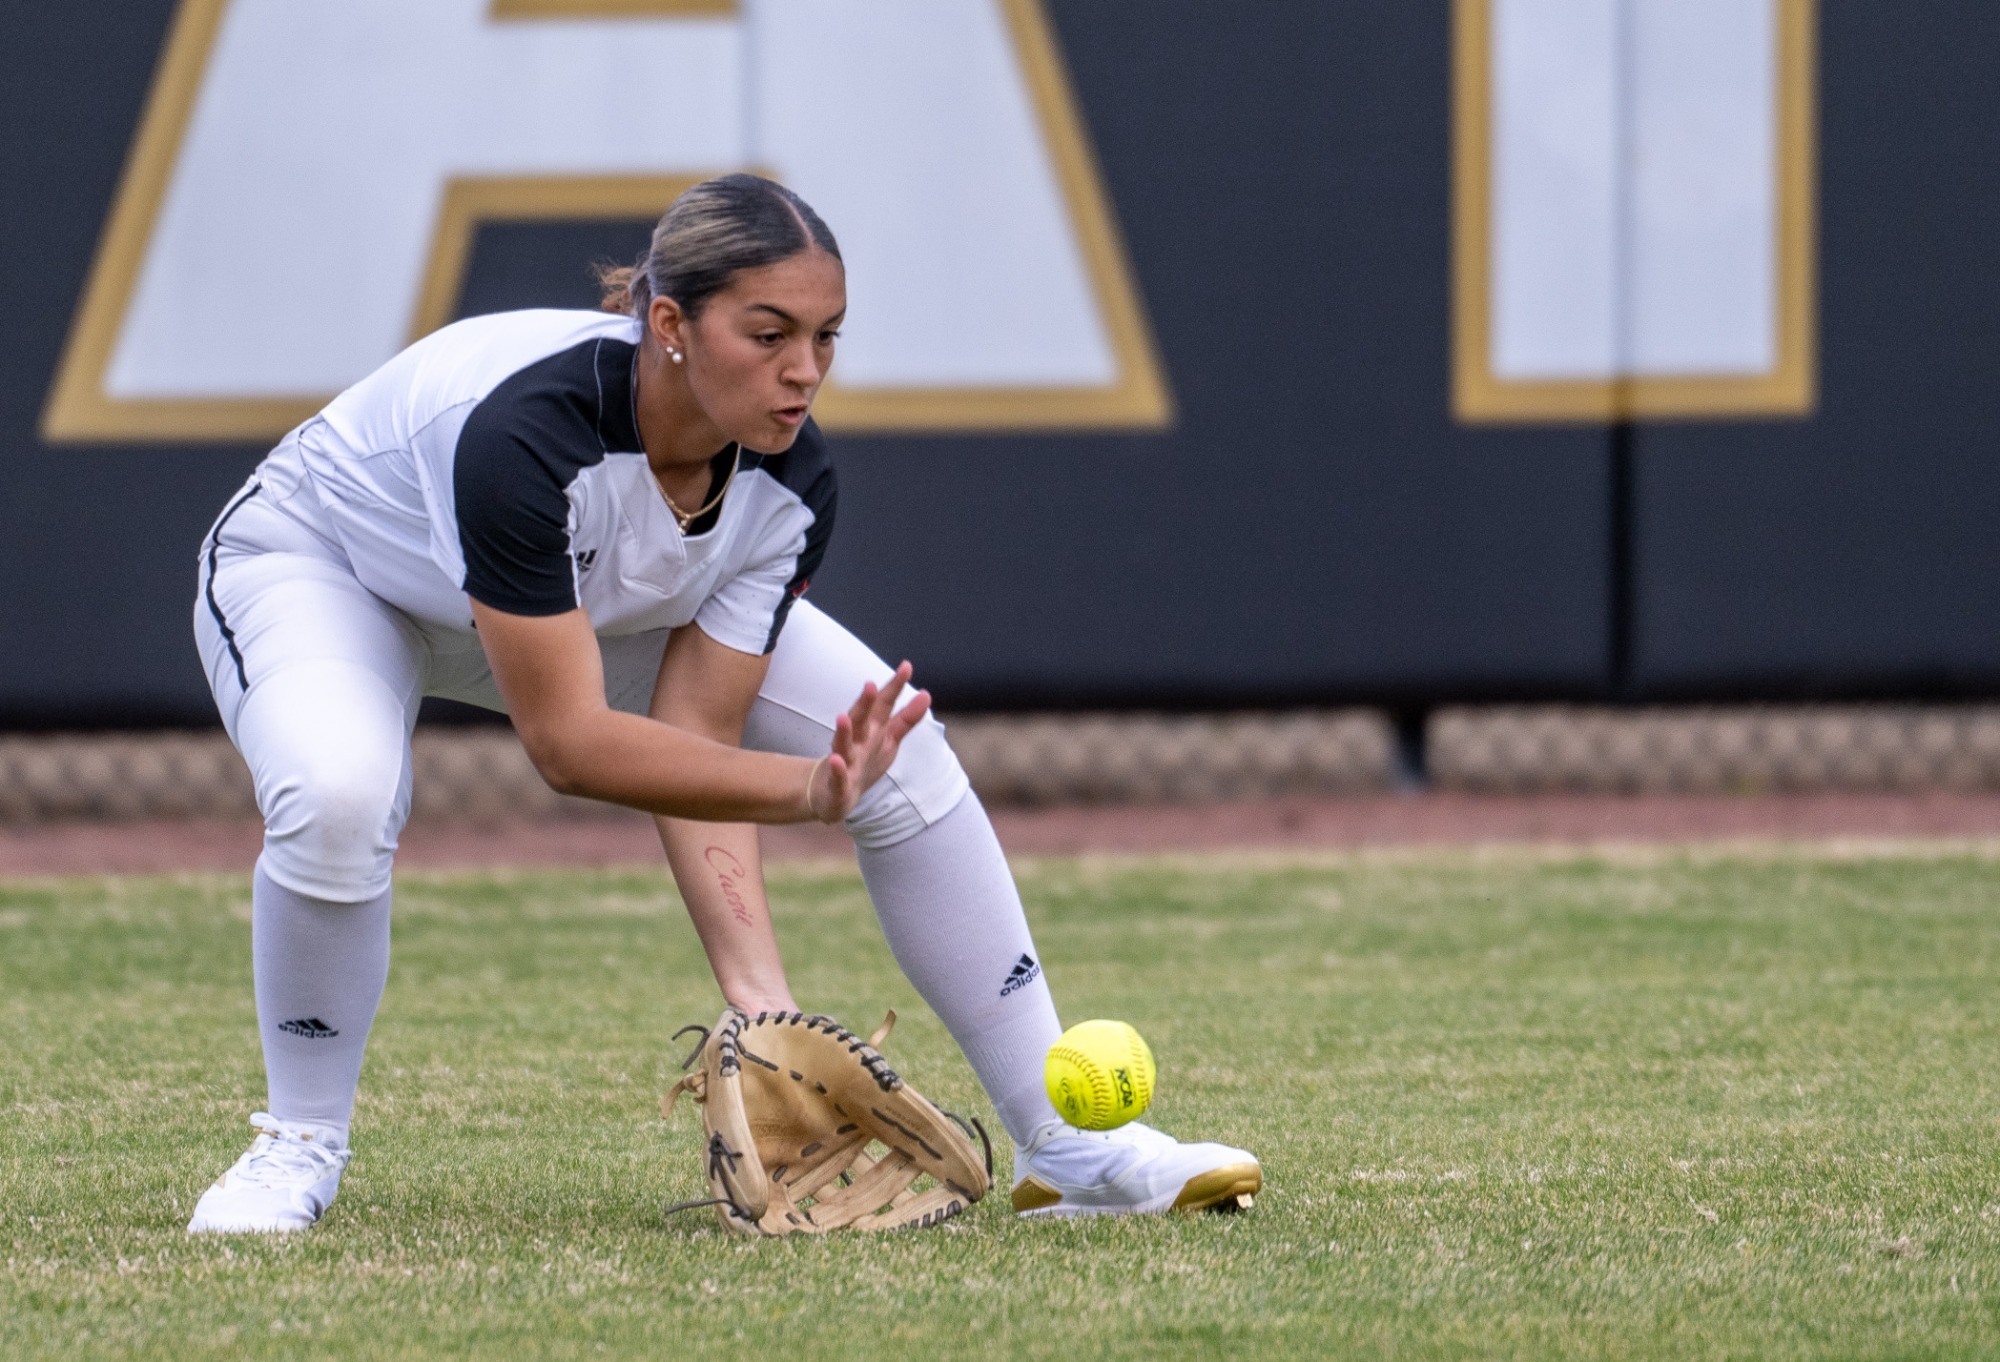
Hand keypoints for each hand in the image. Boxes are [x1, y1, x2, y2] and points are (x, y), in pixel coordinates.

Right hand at [805, 663, 930, 824]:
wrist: (835, 795)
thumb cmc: (863, 761)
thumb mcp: (888, 740)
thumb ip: (906, 718)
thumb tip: (926, 694)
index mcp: (872, 730)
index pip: (884, 705)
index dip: (894, 687)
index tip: (907, 666)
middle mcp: (857, 741)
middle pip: (861, 719)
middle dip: (865, 703)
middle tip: (870, 685)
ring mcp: (845, 761)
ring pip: (843, 744)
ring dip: (843, 731)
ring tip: (842, 716)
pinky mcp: (838, 783)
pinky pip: (838, 776)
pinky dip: (837, 769)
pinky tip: (836, 761)